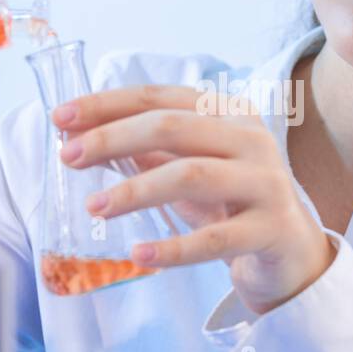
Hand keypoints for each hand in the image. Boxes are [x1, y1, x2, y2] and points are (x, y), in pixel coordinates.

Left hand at [52, 85, 336, 313]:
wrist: (292, 253)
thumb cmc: (231, 203)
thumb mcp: (189, 168)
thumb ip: (145, 150)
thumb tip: (77, 136)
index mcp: (229, 113)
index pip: (159, 98)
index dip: (107, 105)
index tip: (60, 119)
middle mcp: (251, 139)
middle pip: (172, 127)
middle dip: (113, 138)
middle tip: (69, 157)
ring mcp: (264, 183)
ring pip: (191, 176)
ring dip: (136, 190)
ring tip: (95, 206)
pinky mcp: (269, 230)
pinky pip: (214, 239)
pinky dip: (173, 248)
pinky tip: (139, 254)